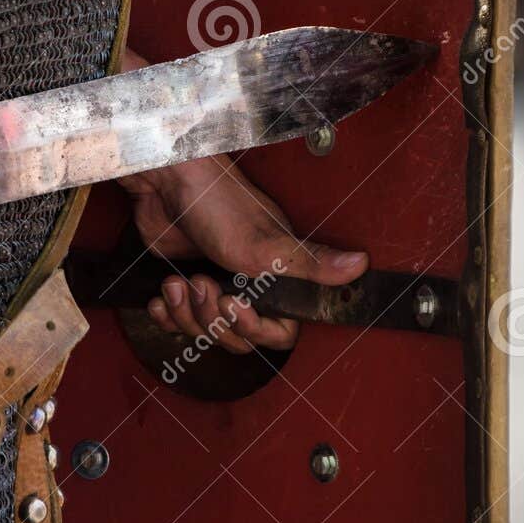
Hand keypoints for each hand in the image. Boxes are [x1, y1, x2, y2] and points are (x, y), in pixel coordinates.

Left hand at [121, 154, 366, 352]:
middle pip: (237, 339)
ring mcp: (215, 287)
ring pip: (205, 333)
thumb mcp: (267, 243)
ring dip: (186, 313)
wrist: (165, 183)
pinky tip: (161, 294)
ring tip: (179, 282)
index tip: (237, 306)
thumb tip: (361, 265)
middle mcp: (248, 287)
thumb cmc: (218, 204)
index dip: (255, 330)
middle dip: (214, 319)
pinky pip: (177, 323)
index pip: (279, 334)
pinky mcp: (185, 287)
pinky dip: (166, 314)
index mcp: (276, 279)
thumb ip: (312, 263)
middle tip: (202, 284)